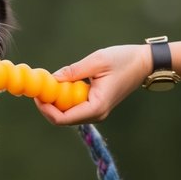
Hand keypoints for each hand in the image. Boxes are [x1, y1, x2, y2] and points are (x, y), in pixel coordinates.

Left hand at [35, 44, 151, 124]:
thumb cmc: (124, 60)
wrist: (144, 63)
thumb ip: (73, 71)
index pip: (63, 119)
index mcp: (97, 106)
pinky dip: (64, 98)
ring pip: (67, 114)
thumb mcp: (96, 61)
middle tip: (39, 88)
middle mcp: (97, 114)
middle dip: (48, 105)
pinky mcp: (96, 105)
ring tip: (49, 83)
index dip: (46, 109)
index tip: (36, 95)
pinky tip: (60, 84)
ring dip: (55, 101)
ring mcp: (97, 111)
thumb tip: (52, 79)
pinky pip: (74, 107)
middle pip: (63, 119)